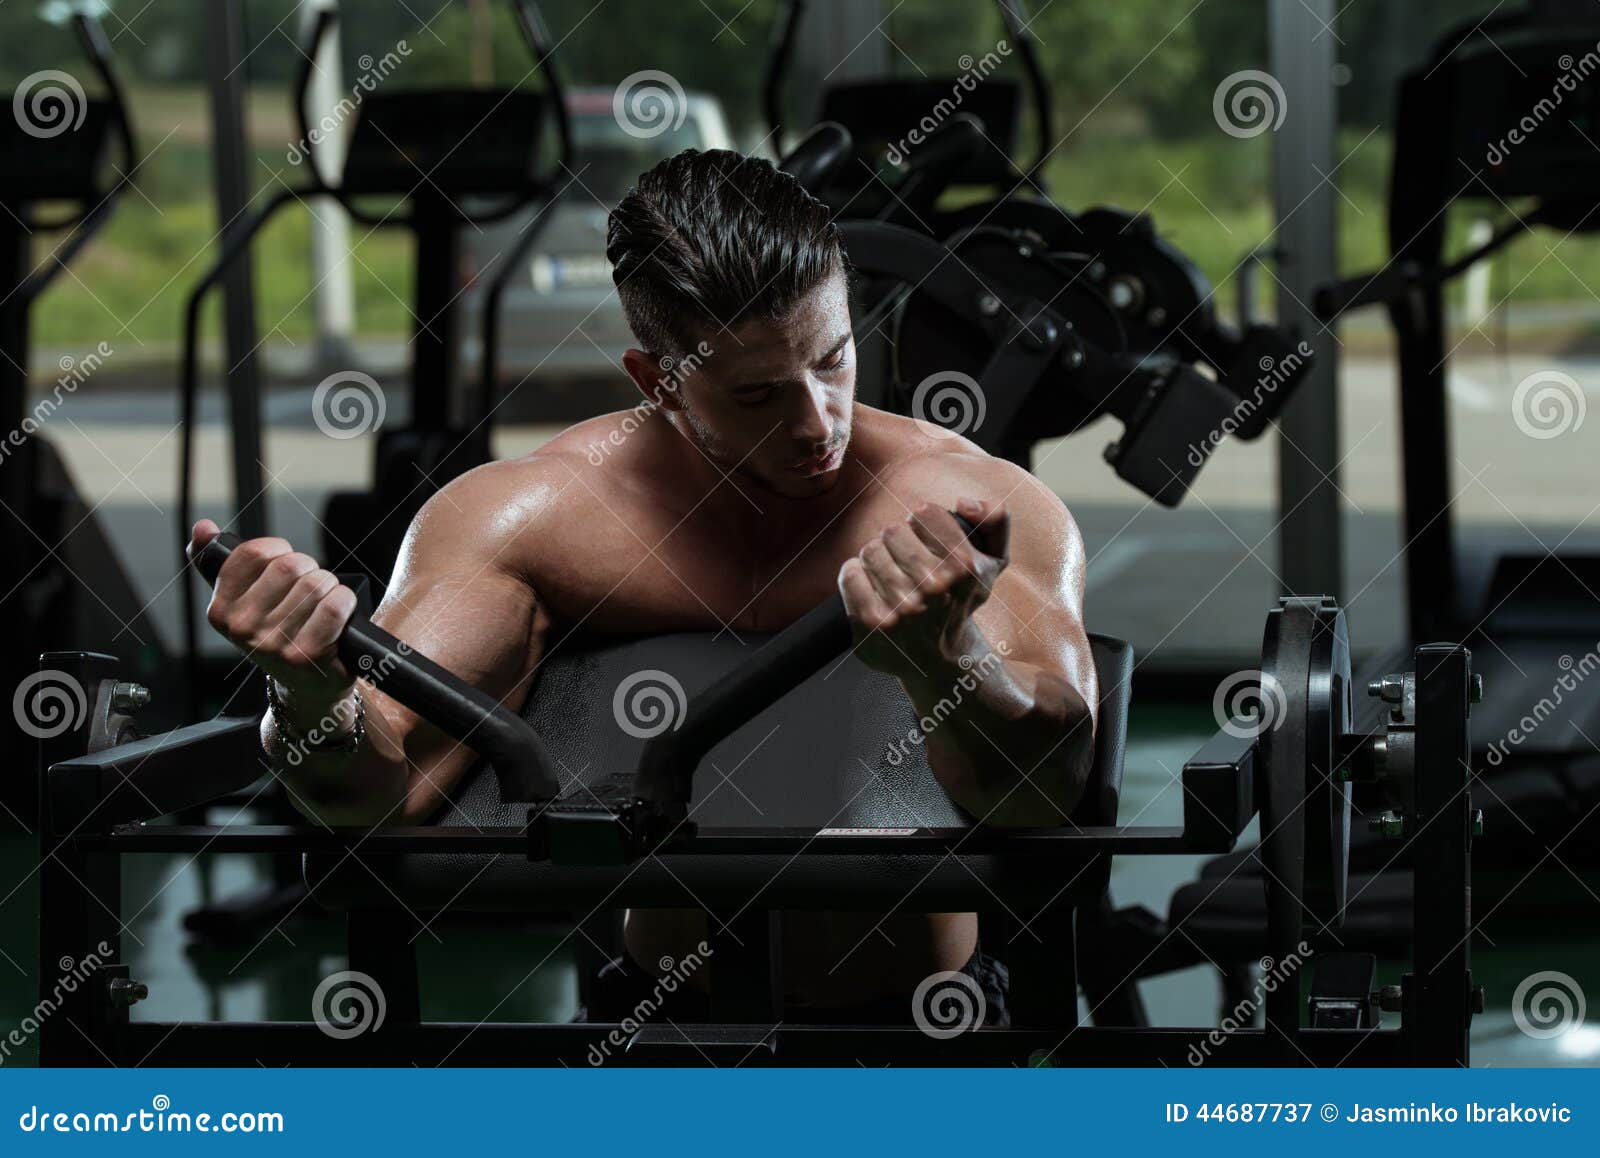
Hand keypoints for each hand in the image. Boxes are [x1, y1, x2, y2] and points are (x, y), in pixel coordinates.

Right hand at [187, 518, 358, 700]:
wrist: (306, 685)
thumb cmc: (278, 634)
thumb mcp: (244, 602)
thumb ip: (222, 563)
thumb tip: (202, 528)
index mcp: (220, 611)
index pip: (254, 553)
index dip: (280, 550)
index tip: (285, 563)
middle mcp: (242, 629)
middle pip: (290, 566)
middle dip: (309, 569)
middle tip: (310, 589)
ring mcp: (273, 644)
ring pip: (316, 584)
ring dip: (329, 587)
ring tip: (323, 605)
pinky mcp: (307, 656)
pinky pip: (334, 605)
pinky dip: (345, 601)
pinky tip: (340, 614)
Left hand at [838, 498, 1008, 674]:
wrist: (941, 657)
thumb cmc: (961, 599)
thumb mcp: (993, 560)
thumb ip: (995, 519)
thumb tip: (963, 503)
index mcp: (964, 566)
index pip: (924, 512)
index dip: (923, 523)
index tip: (926, 541)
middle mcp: (933, 587)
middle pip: (892, 529)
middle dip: (897, 541)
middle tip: (906, 561)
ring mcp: (901, 607)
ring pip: (870, 550)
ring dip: (877, 559)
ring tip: (891, 577)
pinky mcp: (872, 621)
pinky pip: (850, 573)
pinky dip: (857, 576)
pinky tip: (874, 590)